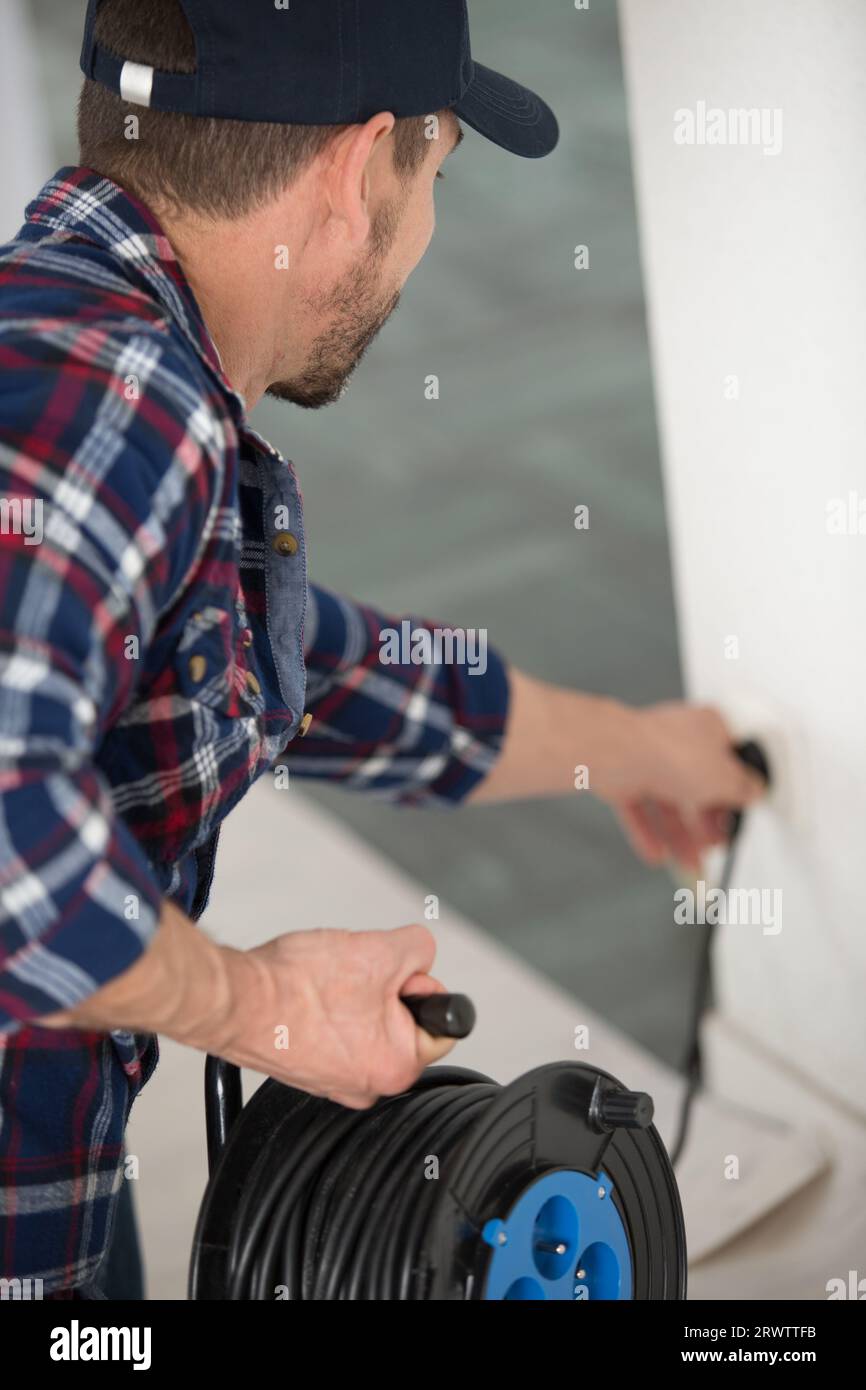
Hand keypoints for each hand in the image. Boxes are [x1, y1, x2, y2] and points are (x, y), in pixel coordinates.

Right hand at [38, 904, 454, 1111]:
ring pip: (365, 1023)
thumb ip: (420, 949)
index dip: (422, 985)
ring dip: (354, 994)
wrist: (234, 1000)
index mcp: (396, 1068)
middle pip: (401, 1023)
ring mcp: (332, 1080)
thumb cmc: (296, 988)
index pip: (443, 1025)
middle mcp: (365, 1086)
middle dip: (385, 988)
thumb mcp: (380, 949)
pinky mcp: (304, 1067)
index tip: (397, 971)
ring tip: (326, 981)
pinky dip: (325, 1007)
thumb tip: (421, 952)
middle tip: (356, 973)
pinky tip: (307, 991)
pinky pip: (333, 1030)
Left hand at [471, 669, 765, 869]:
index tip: (739, 815)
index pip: (730, 760)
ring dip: (680, 835)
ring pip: (668, 801)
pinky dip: (648, 833)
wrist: (618, 755)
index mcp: (708, 728)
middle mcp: (677, 740)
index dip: (736, 791)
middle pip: (697, 786)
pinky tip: (657, 855)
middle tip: (713, 843)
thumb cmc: (670, 753)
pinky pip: (639, 808)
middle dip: (705, 821)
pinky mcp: (622, 775)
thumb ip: (743, 788)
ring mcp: (647, 757)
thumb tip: (756, 791)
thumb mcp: (726, 777)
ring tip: (689, 862)